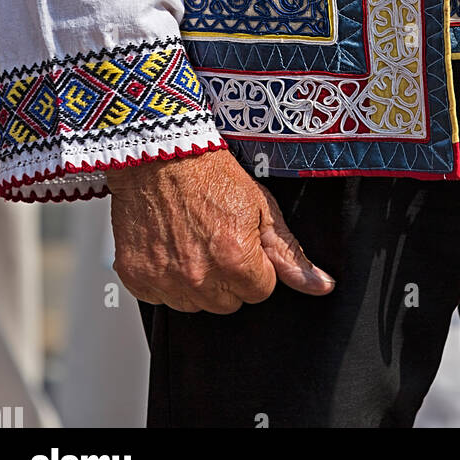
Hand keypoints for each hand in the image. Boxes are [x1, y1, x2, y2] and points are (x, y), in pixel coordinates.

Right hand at [108, 149, 334, 313]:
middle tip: (215, 237)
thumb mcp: (261, 207)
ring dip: (197, 281)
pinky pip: (161, 297)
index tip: (242, 240)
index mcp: (237, 261)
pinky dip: (165, 277)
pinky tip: (168, 244)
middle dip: (228, 277)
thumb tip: (322, 287)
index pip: (260, 292)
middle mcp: (200, 277)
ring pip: (195, 304)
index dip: (255, 265)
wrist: (160, 154)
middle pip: (228, 303)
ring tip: (191, 239)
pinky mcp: (137, 279)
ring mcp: (166, 280)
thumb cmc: (211, 175)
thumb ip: (290, 254)